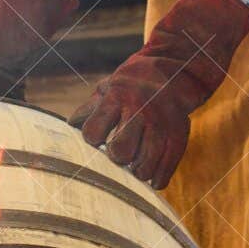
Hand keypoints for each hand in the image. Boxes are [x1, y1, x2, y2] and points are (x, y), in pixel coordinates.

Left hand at [69, 0, 248, 186]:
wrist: (176, 68)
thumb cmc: (132, 83)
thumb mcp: (108, 88)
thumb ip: (90, 109)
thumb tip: (68, 128)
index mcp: (117, 98)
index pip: (94, 131)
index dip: (93, 138)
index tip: (98, 138)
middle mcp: (140, 111)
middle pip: (121, 151)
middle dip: (117, 157)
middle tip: (120, 154)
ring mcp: (161, 124)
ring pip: (144, 165)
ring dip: (137, 171)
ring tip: (136, 167)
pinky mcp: (179, 134)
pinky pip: (166, 167)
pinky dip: (157, 178)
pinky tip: (152, 179)